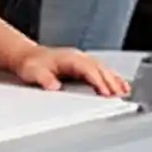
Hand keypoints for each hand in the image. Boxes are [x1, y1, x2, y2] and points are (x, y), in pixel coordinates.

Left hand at [9, 46, 130, 96]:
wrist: (27, 56)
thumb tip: (54, 86)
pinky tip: (119, 84)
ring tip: (124, 91)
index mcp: (69, 58)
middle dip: (111, 81)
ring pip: (102, 68)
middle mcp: (78, 57)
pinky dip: (111, 77)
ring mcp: (81, 60)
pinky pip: (101, 70)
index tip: (106, 91)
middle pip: (99, 68)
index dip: (98, 80)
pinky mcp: (82, 65)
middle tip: (119, 95)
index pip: (88, 69)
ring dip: (114, 79)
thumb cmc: (31, 63)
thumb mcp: (32, 71)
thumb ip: (43, 78)